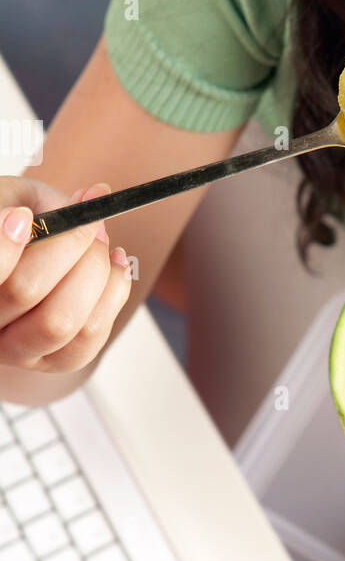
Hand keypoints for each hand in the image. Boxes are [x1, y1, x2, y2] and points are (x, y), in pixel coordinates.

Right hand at [0, 177, 132, 373]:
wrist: (26, 256)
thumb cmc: (17, 220)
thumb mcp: (17, 198)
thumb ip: (43, 204)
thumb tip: (91, 202)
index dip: (2, 246)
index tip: (24, 216)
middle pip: (25, 290)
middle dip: (69, 245)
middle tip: (87, 222)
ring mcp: (13, 350)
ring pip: (60, 322)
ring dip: (95, 273)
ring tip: (102, 243)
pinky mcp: (51, 362)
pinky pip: (88, 340)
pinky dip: (113, 296)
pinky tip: (117, 266)